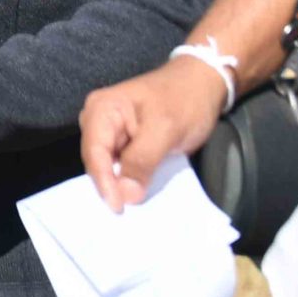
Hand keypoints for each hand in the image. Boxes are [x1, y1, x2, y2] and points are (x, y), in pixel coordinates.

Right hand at [80, 56, 230, 209]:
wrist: (203, 83)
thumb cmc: (184, 102)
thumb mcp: (165, 130)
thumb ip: (142, 161)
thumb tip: (125, 195)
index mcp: (102, 109)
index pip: (94, 152)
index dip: (104, 182)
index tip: (118, 209)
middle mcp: (98, 118)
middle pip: (96, 159)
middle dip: (108, 185)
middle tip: (122, 213)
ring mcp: (111, 128)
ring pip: (107, 163)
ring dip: (118, 184)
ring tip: (128, 209)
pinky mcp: (126, 138)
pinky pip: (120, 162)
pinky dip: (128, 178)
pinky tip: (135, 193)